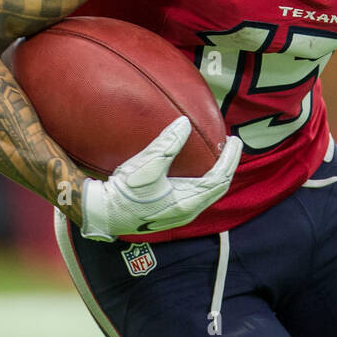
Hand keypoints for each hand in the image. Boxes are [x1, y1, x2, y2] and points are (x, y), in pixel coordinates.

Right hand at [79, 116, 242, 239]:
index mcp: (187, 202)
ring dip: (215, 173)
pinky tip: (194, 167)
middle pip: (217, 187)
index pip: (220, 179)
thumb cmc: (124, 192)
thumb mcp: (146, 165)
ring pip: (207, 192)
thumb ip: (167, 144)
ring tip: (217, 154)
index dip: (230, 159)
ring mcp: (178, 213)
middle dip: (227, 165)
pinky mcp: (168, 211)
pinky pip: (195, 194)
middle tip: (231, 145)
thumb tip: (184, 123)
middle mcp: (187, 211)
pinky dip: (202, 179)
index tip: (235, 140)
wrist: (101, 213)